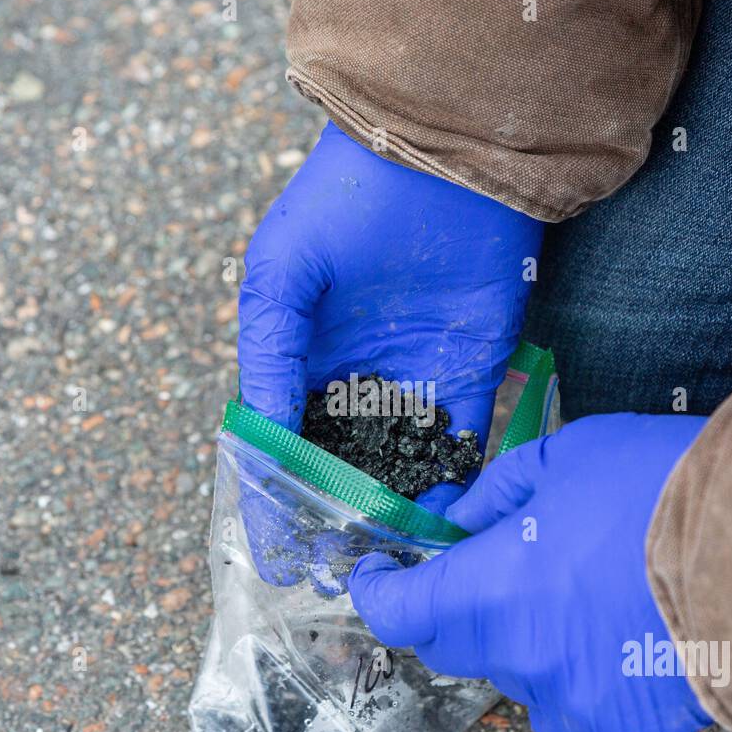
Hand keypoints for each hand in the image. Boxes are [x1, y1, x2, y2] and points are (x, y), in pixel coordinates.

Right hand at [237, 122, 542, 586]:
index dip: (278, 493)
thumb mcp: (282, 277)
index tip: (277, 550)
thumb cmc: (344, 205)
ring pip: (402, 464)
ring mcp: (415, 379)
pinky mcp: (472, 374)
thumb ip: (270, 360)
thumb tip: (260, 440)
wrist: (442, 157)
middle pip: (344, 465)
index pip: (285, 440)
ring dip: (394, 511)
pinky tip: (441, 524)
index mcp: (303, 357)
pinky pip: (462, 443)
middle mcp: (357, 377)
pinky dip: (452, 483)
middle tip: (339, 574)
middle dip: (339, 518)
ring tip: (390, 564)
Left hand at [348, 412, 713, 731]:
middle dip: (461, 607)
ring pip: (517, 674)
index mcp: (492, 587)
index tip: (380, 576)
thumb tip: (458, 516)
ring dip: (530, 640)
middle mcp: (518, 654)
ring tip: (591, 597)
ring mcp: (568, 700)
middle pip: (453, 645)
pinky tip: (617, 641)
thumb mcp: (568, 459)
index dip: (380, 591)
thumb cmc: (666, 490)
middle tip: (503, 570)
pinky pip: (570, 709)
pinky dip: (577, 680)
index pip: (401, 610)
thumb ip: (498, 492)